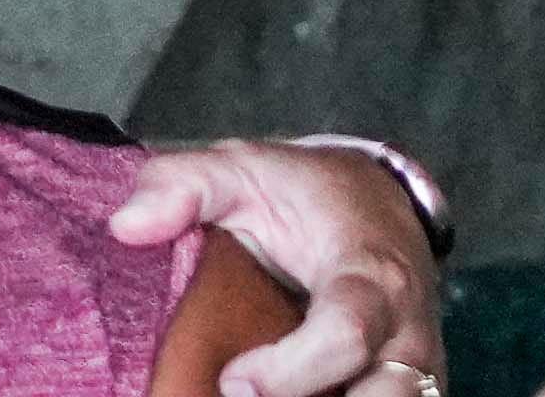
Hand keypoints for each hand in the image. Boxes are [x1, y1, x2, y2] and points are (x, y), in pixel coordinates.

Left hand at [123, 140, 447, 396]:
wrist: (381, 204)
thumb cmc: (308, 197)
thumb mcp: (247, 170)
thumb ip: (188, 186)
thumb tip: (127, 225)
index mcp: (370, 273)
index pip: (349, 333)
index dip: (291, 371)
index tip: (233, 381)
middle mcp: (405, 331)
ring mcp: (417, 371)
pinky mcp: (412, 394)